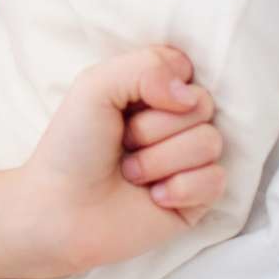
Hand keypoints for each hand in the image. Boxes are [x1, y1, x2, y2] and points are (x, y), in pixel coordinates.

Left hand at [20, 45, 226, 277]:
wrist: (63, 211)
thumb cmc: (72, 147)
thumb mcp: (94, 87)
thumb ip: (145, 67)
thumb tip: (188, 95)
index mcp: (150, 89)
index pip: (184, 67)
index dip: (159, 84)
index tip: (127, 103)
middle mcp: (174, 121)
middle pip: (202, 104)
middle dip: (154, 127)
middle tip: (124, 143)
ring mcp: (188, 160)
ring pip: (210, 142)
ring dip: (160, 160)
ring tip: (131, 173)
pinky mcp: (198, 198)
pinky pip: (216, 179)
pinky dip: (179, 189)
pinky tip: (153, 197)